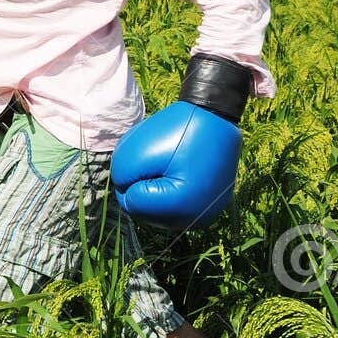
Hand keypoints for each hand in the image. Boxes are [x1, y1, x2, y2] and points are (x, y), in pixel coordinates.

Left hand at [110, 54, 250, 230]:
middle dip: (143, 185)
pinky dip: (171, 193)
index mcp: (179, 207)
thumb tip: (125, 191)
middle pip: (145, 211)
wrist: (217, 117)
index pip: (131, 203)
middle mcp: (194, 220)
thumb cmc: (177, 129)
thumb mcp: (135, 148)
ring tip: (170, 164)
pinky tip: (178, 172)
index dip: (132, 177)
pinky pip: (176, 209)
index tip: (151, 155)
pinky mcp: (208, 210)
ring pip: (159, 212)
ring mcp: (204, 217)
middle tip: (160, 158)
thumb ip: (121, 175)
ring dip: (155, 190)